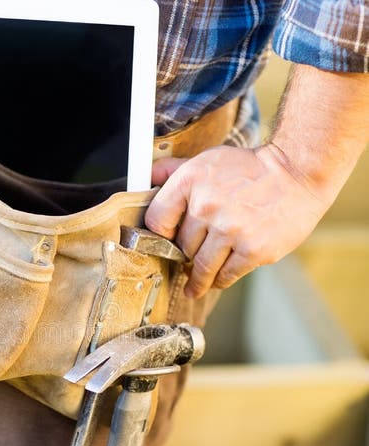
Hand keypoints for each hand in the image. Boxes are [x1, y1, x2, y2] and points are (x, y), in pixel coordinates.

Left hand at [146, 142, 327, 298]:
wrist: (297, 173)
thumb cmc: (250, 169)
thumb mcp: (208, 160)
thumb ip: (174, 171)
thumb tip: (147, 175)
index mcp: (191, 181)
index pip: (157, 220)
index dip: (159, 235)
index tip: (164, 244)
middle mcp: (207, 206)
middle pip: (182, 246)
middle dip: (185, 254)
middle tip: (189, 260)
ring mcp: (231, 230)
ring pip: (201, 267)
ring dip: (198, 279)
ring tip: (196, 285)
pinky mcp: (253, 250)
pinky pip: (226, 275)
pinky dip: (220, 280)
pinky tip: (218, 280)